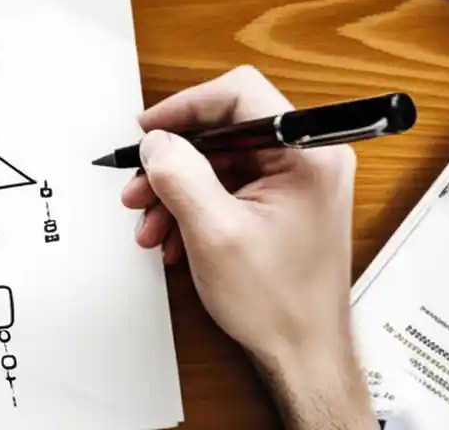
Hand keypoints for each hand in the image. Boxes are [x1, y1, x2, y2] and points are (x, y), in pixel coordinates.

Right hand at [120, 67, 374, 428]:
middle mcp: (309, 159)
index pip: (240, 94)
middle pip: (223, 130)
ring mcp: (296, 182)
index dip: (186, 107)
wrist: (303, 354)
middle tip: (139, 186)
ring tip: (150, 223)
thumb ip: (181, 177)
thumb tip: (157, 142)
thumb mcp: (214, 234)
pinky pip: (226, 186)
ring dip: (176, 189)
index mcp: (308, 154)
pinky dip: (192, 205)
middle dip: (174, 161)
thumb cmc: (279, 304)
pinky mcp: (282, 203)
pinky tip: (171, 235)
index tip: (151, 130)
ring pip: (218, 161)